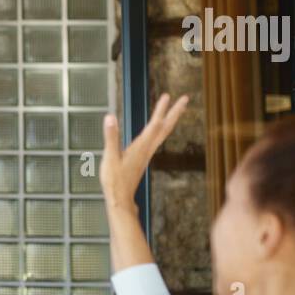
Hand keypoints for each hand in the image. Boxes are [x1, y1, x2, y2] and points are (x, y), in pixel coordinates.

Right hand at [99, 93, 188, 211]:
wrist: (120, 199)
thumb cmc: (115, 181)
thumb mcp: (110, 158)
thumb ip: (111, 137)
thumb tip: (110, 117)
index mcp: (141, 147)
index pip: (154, 124)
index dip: (161, 109)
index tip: (167, 96)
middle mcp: (147, 149)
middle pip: (165, 128)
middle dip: (175, 112)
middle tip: (185, 99)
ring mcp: (146, 154)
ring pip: (163, 133)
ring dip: (170, 119)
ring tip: (175, 110)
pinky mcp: (143, 158)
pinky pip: (157, 139)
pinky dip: (161, 129)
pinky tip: (158, 129)